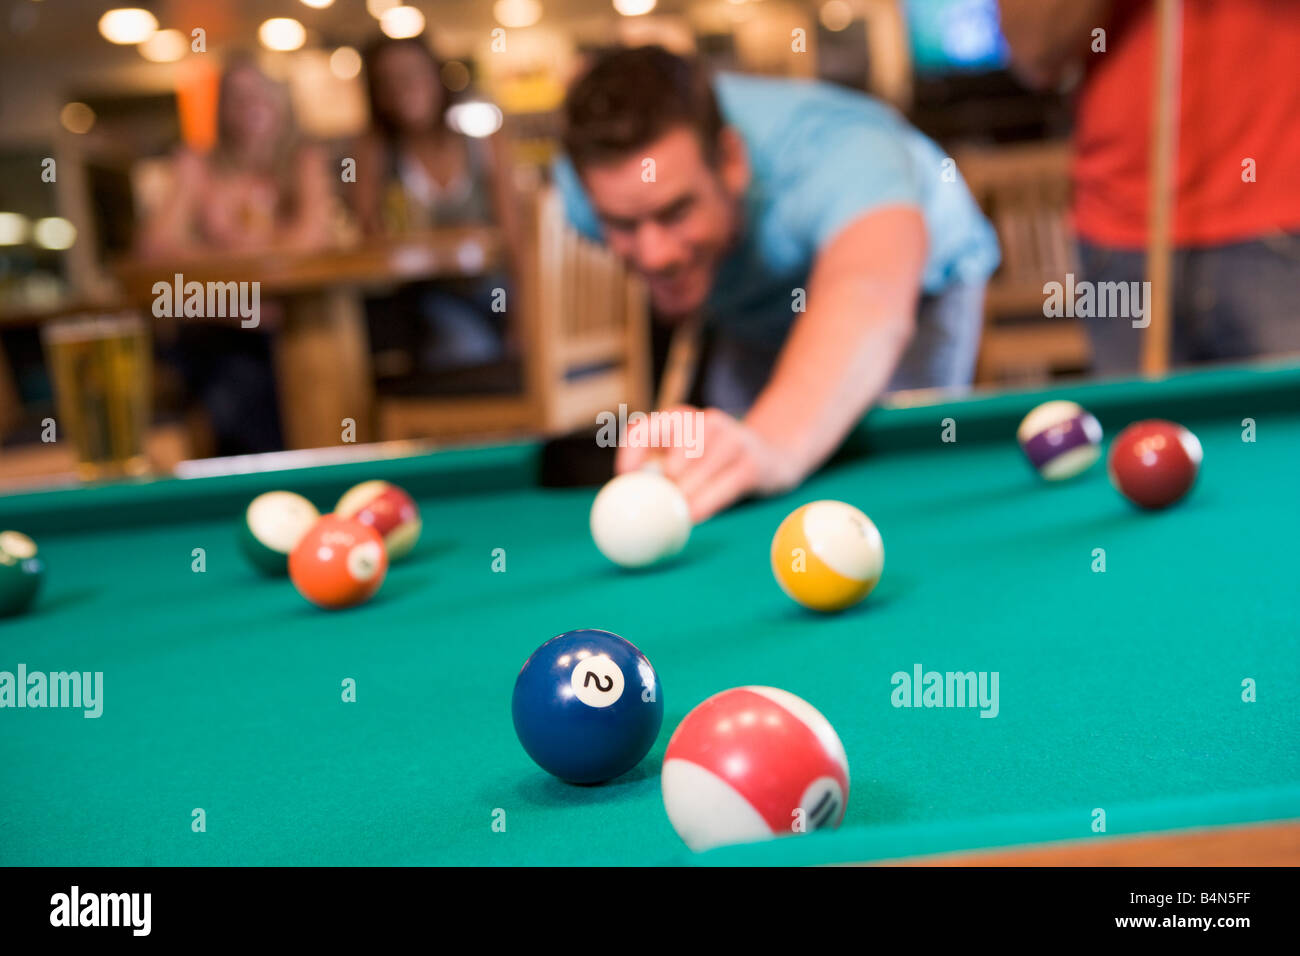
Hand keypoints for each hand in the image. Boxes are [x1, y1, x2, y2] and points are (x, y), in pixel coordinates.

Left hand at [615, 405, 798, 522]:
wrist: (772, 454)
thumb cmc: (714, 464)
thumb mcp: (684, 457)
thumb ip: (657, 471)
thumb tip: (624, 499)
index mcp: (679, 418)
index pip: (645, 429)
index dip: (631, 453)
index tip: (624, 479)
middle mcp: (704, 421)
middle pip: (674, 450)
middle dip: (662, 482)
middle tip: (651, 505)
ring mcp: (731, 438)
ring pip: (698, 469)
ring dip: (684, 496)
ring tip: (676, 514)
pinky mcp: (751, 462)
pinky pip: (724, 486)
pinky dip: (705, 504)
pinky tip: (694, 518)